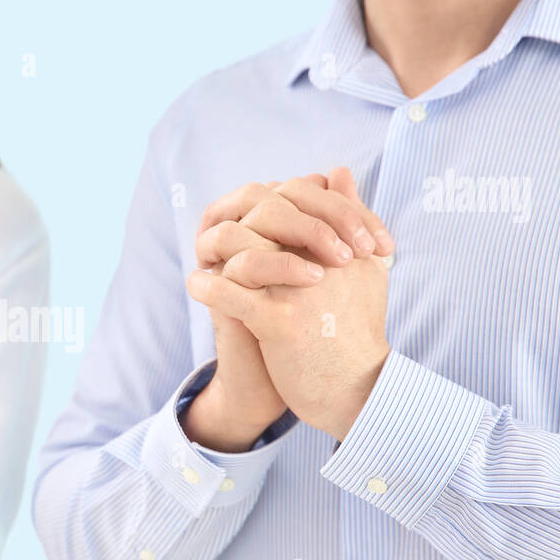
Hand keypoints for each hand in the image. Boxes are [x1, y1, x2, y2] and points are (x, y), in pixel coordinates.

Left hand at [188, 167, 392, 440]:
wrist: (356, 389)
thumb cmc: (356, 329)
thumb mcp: (363, 267)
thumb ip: (351, 216)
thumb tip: (336, 170)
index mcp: (344, 244)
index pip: (301, 198)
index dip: (272, 202)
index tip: (254, 217)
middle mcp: (325, 262)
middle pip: (271, 214)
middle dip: (241, 218)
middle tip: (222, 229)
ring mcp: (301, 291)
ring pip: (248, 250)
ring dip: (217, 249)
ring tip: (203, 256)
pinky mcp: (281, 323)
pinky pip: (233, 297)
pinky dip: (209, 289)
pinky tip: (196, 285)